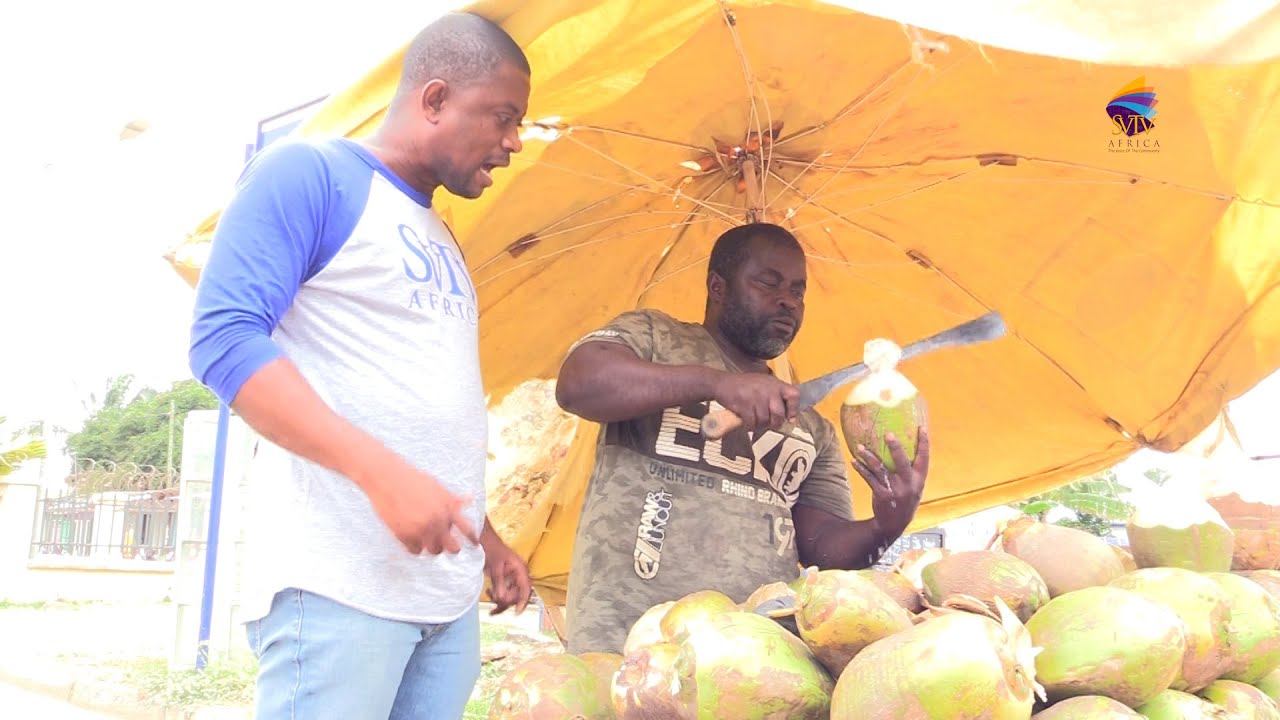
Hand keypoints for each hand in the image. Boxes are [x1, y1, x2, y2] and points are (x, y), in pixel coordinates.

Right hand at [361, 454, 479, 554]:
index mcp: (448, 508)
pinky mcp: (404, 535)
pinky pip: (415, 551)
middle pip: (453, 548)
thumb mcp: (437, 486)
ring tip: (427, 539)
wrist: (387, 477)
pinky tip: (413, 539)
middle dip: (451, 547)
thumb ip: (453, 498)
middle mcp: (437, 521)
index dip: (473, 539)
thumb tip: (469, 499)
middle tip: (446, 544)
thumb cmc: (412, 479)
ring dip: (432, 546)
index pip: (467, 529)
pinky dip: (415, 547)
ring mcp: (420, 529)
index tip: (475, 545)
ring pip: (434, 551)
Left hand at [481, 530, 532, 615]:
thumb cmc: (491, 549)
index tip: (516, 612)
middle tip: (493, 597)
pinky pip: (505, 592)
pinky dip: (497, 596)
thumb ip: (499, 582)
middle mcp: (519, 575)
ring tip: (488, 594)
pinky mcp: (506, 579)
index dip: (522, 601)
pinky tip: (489, 593)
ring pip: (510, 595)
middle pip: (517, 594)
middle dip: (506, 599)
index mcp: (520, 569)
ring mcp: (513, 577)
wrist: (484, 540)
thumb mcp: (494, 566)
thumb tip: (501, 598)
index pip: (526, 588)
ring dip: (500, 599)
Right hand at [711, 371, 799, 432]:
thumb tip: (789, 416)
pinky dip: (749, 425)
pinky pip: (752, 422)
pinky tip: (746, 421)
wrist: (722, 383)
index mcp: (775, 384)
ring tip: (754, 420)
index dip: (794, 409)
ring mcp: (756, 396)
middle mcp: (768, 389)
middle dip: (774, 423)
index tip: (790, 418)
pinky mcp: (744, 404)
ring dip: (759, 425)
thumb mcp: (763, 385)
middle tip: (768, 424)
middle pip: (779, 414)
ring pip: (764, 420)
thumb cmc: (744, 386)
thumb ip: (776, 396)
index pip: (794, 395)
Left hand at [852, 427, 929, 542]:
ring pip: (880, 468)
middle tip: (888, 433)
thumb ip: (911, 471)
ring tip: (859, 446)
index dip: (924, 442)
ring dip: (869, 456)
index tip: (921, 427)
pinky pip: (869, 478)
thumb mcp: (914, 487)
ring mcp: (895, 489)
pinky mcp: (882, 494)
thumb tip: (902, 446)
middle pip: (902, 461)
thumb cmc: (904, 499)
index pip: (924, 457)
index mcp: (919, 479)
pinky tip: (854, 460)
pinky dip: (860, 468)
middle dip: (895, 447)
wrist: (894, 524)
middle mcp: (909, 483)